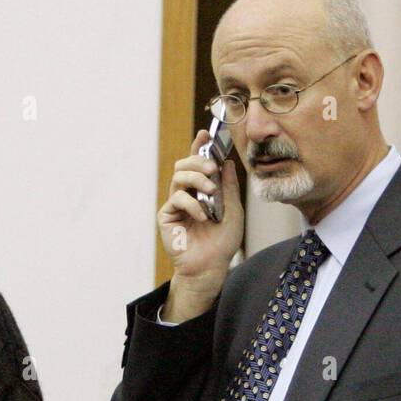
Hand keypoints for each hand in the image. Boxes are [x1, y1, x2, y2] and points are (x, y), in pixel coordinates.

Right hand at [156, 129, 243, 321]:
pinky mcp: (167, 216)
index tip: (205, 134)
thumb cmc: (222, 242)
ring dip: (196, 178)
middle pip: (184, 164)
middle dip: (198, 160)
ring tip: (210, 191)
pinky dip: (192, 204)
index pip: (198, 164)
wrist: (211, 266)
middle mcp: (187, 194)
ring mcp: (175, 204)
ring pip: (179, 176)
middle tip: (211, 169)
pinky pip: (176, 198)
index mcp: (202, 191)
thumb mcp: (233, 211)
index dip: (199, 147)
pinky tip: (203, 217)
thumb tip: (226, 162)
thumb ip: (229, 187)